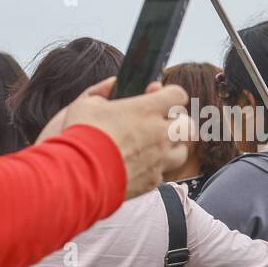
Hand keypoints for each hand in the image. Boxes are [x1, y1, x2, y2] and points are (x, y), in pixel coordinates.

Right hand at [42, 78, 189, 199]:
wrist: (80, 175)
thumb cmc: (81, 136)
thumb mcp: (86, 103)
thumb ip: (102, 91)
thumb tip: (112, 85)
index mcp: (146, 110)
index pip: (178, 95)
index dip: (170, 95)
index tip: (158, 98)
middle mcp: (159, 134)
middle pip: (188, 125)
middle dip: (178, 123)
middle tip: (163, 123)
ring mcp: (159, 159)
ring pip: (182, 152)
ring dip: (172, 147)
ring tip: (156, 147)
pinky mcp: (152, 181)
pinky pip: (163, 173)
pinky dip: (155, 168)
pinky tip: (140, 166)